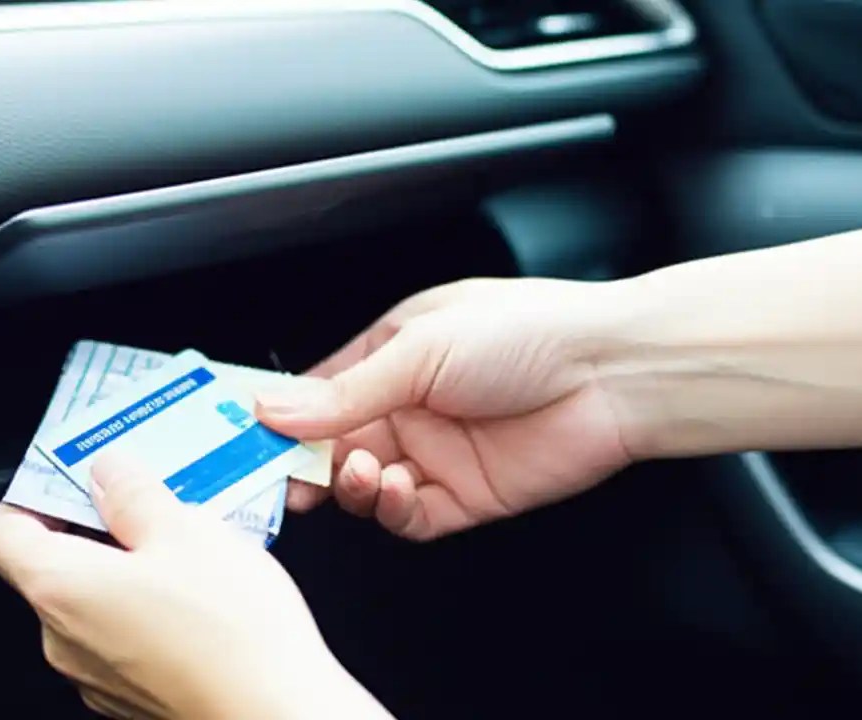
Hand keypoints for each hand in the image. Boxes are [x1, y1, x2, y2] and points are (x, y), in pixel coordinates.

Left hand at [0, 456, 391, 719]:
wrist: (277, 716)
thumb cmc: (231, 634)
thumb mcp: (185, 530)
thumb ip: (133, 493)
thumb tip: (107, 470)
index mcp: (60, 588)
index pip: (1, 532)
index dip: (32, 494)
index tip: (73, 474)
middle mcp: (63, 639)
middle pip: (51, 565)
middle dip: (97, 526)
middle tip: (148, 499)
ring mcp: (95, 676)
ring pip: (94, 601)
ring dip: (129, 566)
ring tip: (187, 545)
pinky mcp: (131, 696)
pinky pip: (123, 635)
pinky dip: (148, 607)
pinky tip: (199, 594)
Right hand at [260, 277, 637, 540]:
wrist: (615, 373)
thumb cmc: (529, 331)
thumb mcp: (419, 350)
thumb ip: (343, 392)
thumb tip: (272, 408)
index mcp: (390, 354)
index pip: (316, 392)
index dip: (281, 417)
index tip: (246, 437)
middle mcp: (407, 405)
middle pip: (332, 446)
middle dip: (303, 464)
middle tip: (281, 477)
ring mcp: (434, 453)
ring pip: (363, 486)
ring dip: (347, 486)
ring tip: (356, 472)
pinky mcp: (463, 496)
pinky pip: (407, 516)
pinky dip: (387, 511)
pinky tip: (388, 490)